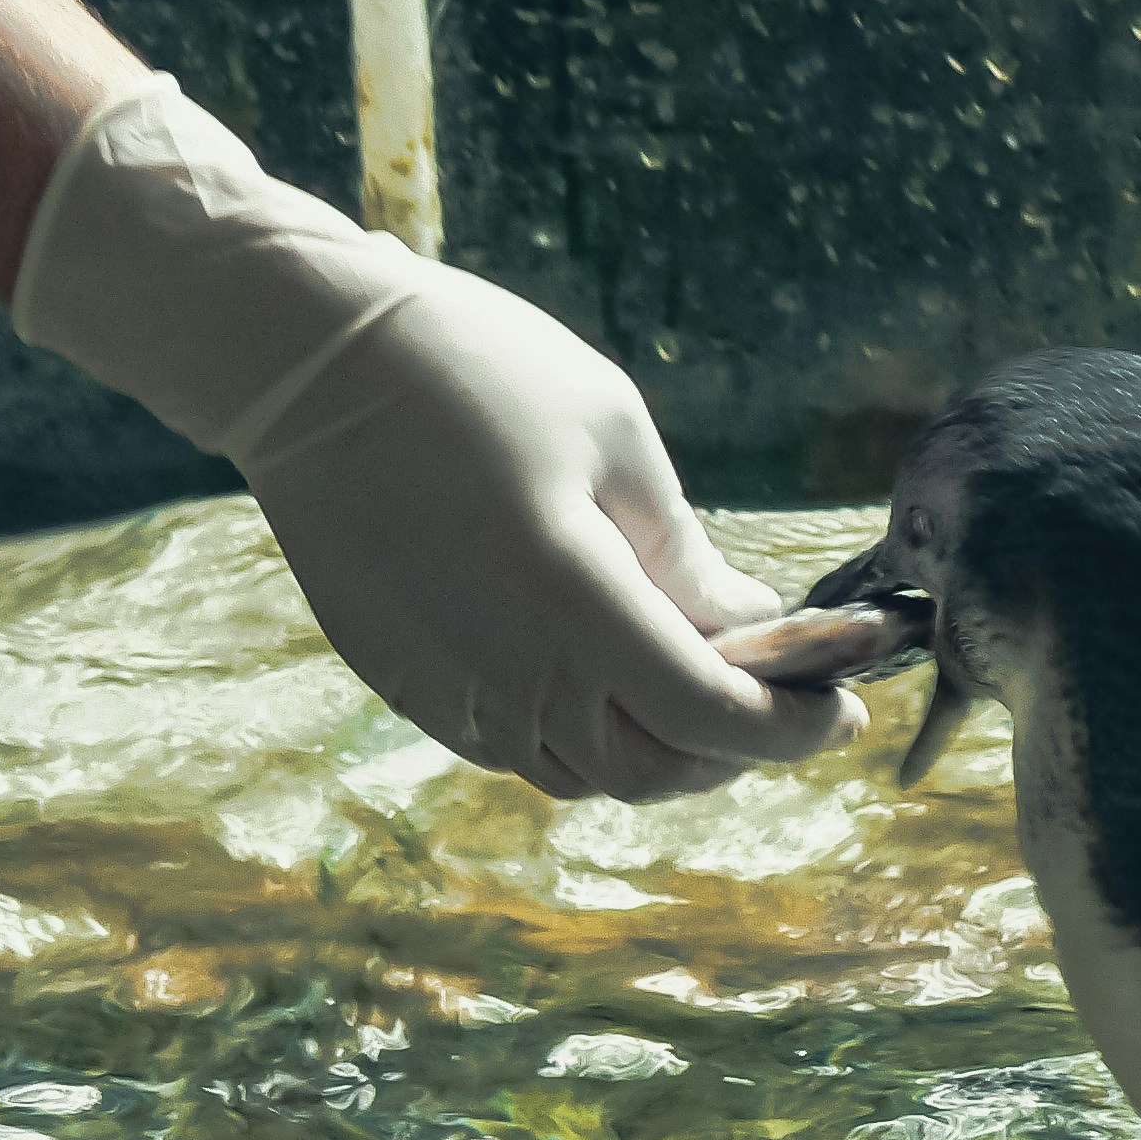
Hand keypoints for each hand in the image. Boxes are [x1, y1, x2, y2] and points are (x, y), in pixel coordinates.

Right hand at [13, 77, 861, 799]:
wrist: (301, 363)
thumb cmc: (473, 372)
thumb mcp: (616, 441)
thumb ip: (688, 556)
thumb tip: (747, 626)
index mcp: (573, 611)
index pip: (712, 720)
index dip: (790, 728)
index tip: (838, 707)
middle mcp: (507, 676)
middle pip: (654, 771)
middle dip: (733, 752)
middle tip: (783, 704)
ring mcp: (448, 691)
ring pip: (583, 776)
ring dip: (657, 752)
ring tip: (702, 691)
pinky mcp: (406, 684)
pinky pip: (516, 748)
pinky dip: (583, 737)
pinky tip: (607, 676)